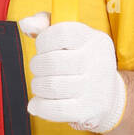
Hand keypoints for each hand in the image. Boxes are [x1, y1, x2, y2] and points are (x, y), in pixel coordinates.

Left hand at [18, 13, 126, 132]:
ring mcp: (95, 88)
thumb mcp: (70, 37)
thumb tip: (25, 24)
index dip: (43, 41)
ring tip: (42, 85)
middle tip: (41, 69)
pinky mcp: (89, 110)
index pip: (61, 32)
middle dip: (37, 66)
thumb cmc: (81, 60)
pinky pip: (54, 109)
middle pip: (51, 62)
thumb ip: (46, 24)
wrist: (108, 96)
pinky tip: (37, 104)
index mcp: (94, 39)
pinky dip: (40, 107)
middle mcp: (98, 61)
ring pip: (50, 86)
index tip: (44, 48)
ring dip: (38, 86)